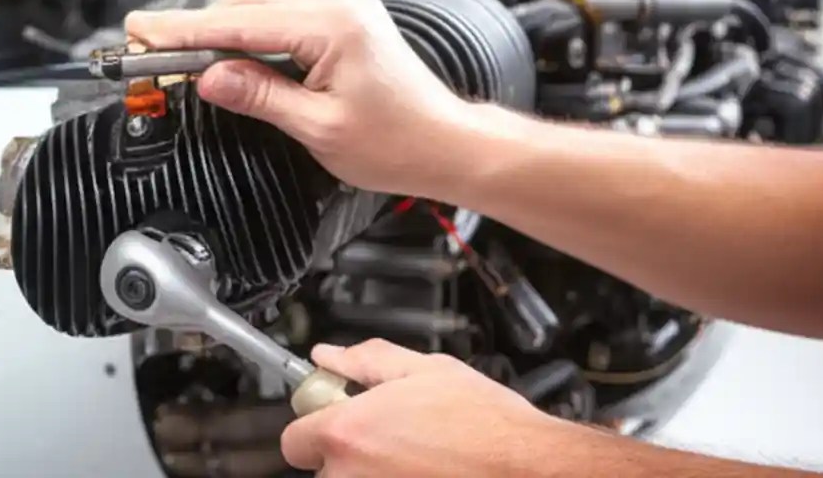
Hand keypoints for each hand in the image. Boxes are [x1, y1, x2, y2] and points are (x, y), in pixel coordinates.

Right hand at [125, 0, 477, 197]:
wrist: (444, 144)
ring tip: (204, 51)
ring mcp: (346, 6)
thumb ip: (260, 96)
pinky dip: (259, 10)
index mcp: (333, 28)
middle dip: (201, 23)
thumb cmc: (397, 143)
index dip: (184, 28)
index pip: (239, 22)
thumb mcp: (319, 129)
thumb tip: (210, 76)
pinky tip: (247, 37)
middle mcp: (340, 5)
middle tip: (162, 50)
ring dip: (231, 13)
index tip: (143, 30)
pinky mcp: (347, 16)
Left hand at [279, 339, 561, 476]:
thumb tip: (329, 356)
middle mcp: (351, 476)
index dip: (314, 426)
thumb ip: (366, 361)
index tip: (335, 417)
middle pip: (323, 468)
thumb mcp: (425, 370)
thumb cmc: (485, 423)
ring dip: (371, 471)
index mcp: (348, 432)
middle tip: (390, 434)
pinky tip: (426, 469)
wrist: (528, 466)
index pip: (294, 440)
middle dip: (350, 452)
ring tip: (416, 455)